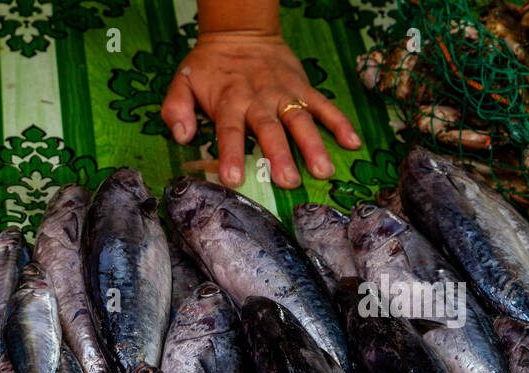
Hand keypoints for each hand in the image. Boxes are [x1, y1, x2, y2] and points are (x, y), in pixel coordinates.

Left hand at [162, 31, 360, 188]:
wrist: (239, 34)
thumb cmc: (209, 67)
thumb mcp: (182, 82)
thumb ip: (175, 109)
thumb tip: (181, 136)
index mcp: (229, 100)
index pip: (229, 130)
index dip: (231, 154)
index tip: (233, 179)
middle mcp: (259, 98)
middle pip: (270, 129)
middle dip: (279, 156)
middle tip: (288, 182)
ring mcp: (284, 93)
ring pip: (301, 119)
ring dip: (313, 145)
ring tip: (323, 171)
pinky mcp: (302, 87)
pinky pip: (324, 104)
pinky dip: (340, 122)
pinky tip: (353, 143)